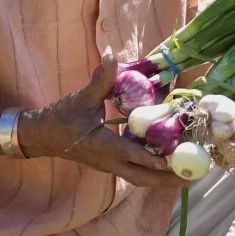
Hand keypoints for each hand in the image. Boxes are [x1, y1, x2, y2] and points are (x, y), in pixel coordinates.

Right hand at [18, 55, 181, 189]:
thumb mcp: (82, 98)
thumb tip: (111, 55)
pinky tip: (169, 167)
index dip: (148, 158)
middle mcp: (107, 161)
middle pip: (140, 177)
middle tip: (190, 176)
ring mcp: (109, 166)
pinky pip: (134, 173)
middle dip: (165, 179)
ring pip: (138, 179)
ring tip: (187, 176)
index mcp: (100, 144)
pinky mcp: (110, 165)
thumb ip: (101, 80)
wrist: (44, 136)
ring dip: (162, 180)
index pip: (127, 153)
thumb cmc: (62, 117)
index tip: (168, 161)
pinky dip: (152, 174)